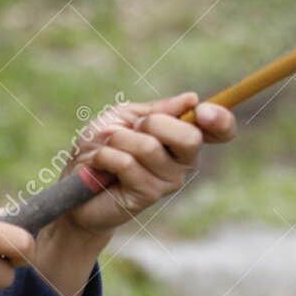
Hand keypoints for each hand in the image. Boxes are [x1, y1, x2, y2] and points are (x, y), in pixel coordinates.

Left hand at [59, 91, 236, 235]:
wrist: (74, 185)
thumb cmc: (101, 148)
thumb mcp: (125, 118)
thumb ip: (156, 110)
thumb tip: (192, 99)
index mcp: (181, 138)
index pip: (221, 130)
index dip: (220, 120)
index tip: (203, 110)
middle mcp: (182, 162)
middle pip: (190, 137)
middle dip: (153, 123)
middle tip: (132, 129)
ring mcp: (167, 181)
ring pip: (149, 146)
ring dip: (117, 140)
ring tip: (107, 150)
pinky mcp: (147, 196)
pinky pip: (126, 163)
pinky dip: (104, 157)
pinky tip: (99, 167)